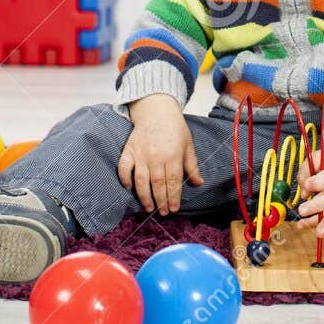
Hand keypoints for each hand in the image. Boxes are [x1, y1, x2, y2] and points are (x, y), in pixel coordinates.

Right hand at [118, 94, 201, 214]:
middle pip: (157, 184)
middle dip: (160, 201)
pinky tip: (129, 189)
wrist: (156, 110)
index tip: (174, 209)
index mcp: (173, 155)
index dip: (174, 197)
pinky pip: (124, 168)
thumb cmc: (175, 128)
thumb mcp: (188, 144)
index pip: (173, 181)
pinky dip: (125, 179)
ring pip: (141, 180)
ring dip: (144, 196)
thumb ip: (192, 165)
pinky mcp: (129, 150)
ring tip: (148, 208)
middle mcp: (156, 156)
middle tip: (163, 212)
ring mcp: (141, 154)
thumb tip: (199, 183)